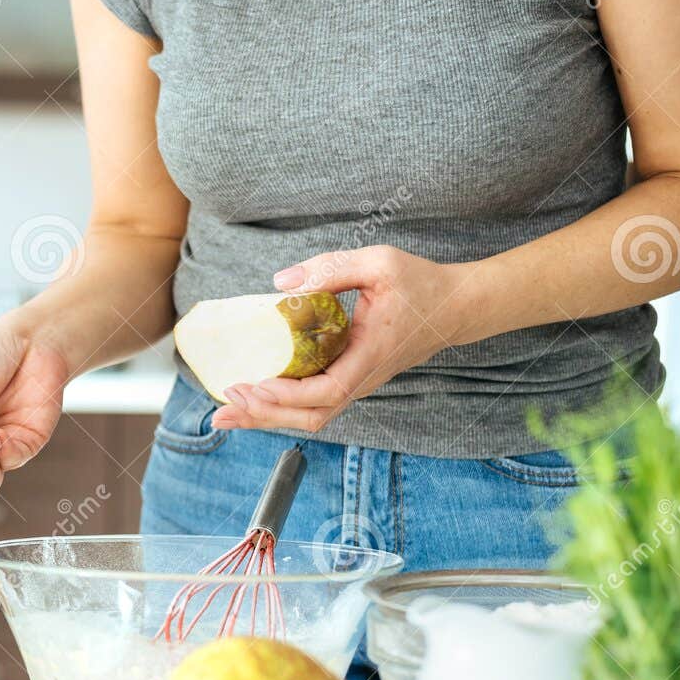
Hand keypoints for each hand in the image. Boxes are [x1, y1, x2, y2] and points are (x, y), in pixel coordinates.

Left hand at [212, 246, 470, 432]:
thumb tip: (280, 284)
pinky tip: (253, 399)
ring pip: (310, 415)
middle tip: (224, 404)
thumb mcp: (379, 263)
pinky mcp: (350, 379)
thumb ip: (330, 268)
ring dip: (267, 416)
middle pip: (311, 416)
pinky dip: (281, 405)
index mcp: (370, 356)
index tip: (257, 386)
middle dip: (265, 415)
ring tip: (227, 412)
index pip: (327, 391)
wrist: (455, 307)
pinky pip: (313, 403)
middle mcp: (362, 379)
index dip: (289, 395)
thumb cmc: (419, 284)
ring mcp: (356, 383)